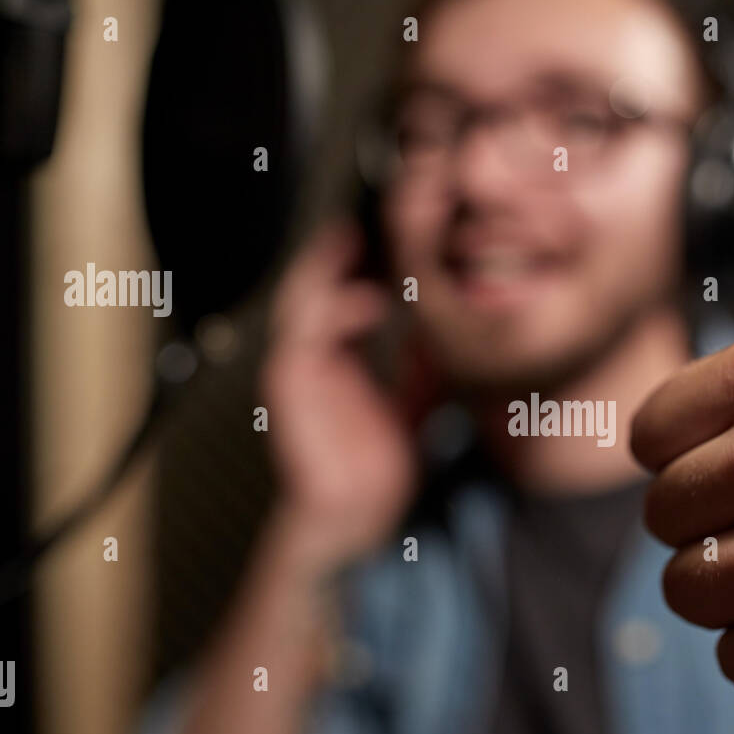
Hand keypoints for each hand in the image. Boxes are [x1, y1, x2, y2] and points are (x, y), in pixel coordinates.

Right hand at [261, 220, 421, 567]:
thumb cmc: (375, 468)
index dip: (370, 260)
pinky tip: (370, 299)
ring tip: (370, 237)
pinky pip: (304, 334)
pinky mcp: (289, 386)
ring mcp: (296, 368)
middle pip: (321, 282)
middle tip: (384, 215)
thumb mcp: (413, 401)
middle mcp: (311, 356)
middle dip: (348, 249)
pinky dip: (334, 311)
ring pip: (306, 296)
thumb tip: (445, 335)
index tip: (403, 232)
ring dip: (336, 266)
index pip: (347, 290)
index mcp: (336, 357)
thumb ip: (421, 365)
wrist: (353, 518)